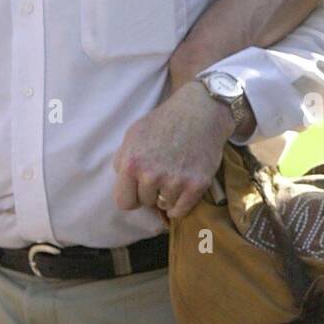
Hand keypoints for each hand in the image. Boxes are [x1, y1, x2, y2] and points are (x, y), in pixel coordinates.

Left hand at [113, 80, 235, 219]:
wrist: (201, 112)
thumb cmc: (164, 122)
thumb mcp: (133, 134)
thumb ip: (122, 160)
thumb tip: (122, 183)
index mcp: (131, 163)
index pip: (124, 202)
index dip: (131, 196)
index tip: (139, 189)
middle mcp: (151, 175)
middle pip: (145, 203)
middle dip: (151, 192)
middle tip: (162, 174)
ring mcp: (175, 181)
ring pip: (164, 205)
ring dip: (168, 195)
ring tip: (175, 175)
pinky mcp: (197, 185)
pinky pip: (181, 211)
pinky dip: (180, 205)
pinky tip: (182, 190)